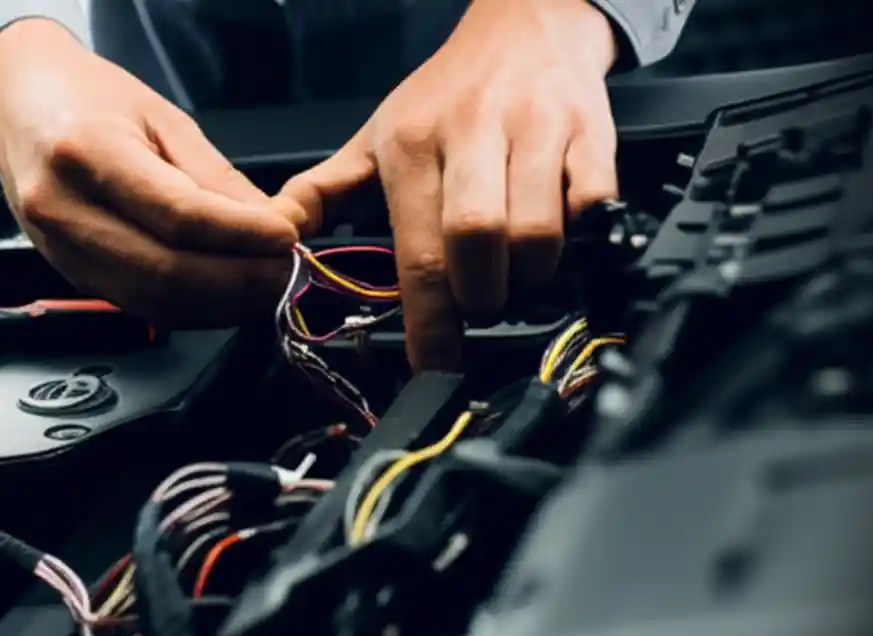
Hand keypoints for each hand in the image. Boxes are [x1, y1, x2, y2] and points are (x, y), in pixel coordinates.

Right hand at [0, 19, 296, 326]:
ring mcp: (59, 249)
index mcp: (85, 152)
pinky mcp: (69, 273)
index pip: (177, 214)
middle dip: (241, 281)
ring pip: (154, 301)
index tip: (286, 236)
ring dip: (222, 304)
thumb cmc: (87, 98)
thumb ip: (216, 177)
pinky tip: (228, 295)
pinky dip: (193, 308)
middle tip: (288, 271)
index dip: (241, 235)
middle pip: (167, 271)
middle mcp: (63, 208)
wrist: (19, 105)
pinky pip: (140, 304)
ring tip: (267, 287)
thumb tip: (271, 226)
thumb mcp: (162, 116)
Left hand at [275, 0, 619, 369]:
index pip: (416, 253)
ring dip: (529, 276)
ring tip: (515, 273)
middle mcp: (473, 132)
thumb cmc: (446, 93)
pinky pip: (593, 205)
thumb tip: (279, 242)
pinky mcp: (590, 130)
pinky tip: (558, 232)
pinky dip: (580, 235)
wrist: (524, 23)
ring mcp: (536, 129)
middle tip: (478, 306)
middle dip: (480, 297)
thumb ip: (322, 193)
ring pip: (539, 233)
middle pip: (477, 241)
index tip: (432, 364)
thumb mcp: (375, 137)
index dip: (428, 322)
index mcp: (412, 145)